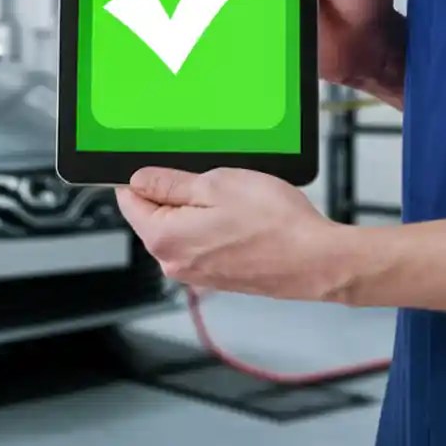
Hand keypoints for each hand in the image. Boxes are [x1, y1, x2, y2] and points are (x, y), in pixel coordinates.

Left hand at [117, 166, 357, 301]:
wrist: (317, 261)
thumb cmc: (273, 223)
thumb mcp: (215, 185)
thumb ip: (169, 183)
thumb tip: (137, 180)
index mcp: (163, 239)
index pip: (128, 201)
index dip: (143, 178)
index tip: (166, 168)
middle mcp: (173, 262)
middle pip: (153, 217)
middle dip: (175, 195)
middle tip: (211, 182)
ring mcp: (195, 274)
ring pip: (180, 229)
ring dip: (197, 211)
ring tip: (233, 202)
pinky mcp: (216, 277)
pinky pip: (201, 243)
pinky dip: (213, 228)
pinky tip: (241, 220)